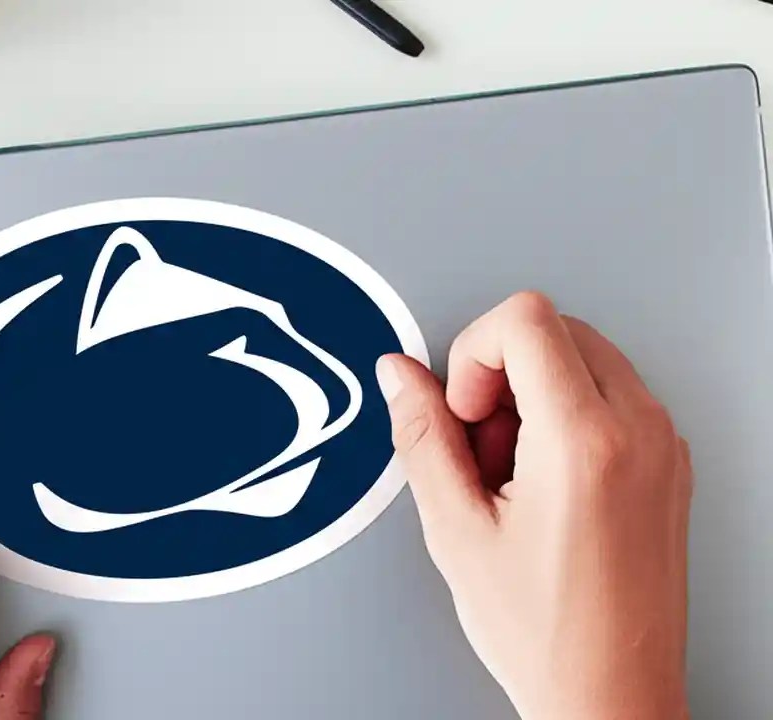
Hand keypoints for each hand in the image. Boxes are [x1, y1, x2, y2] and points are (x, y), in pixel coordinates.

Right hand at [377, 293, 691, 719]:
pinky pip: (611, 396)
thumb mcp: (456, 531)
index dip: (473, 351)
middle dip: (500, 372)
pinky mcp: (668, 462)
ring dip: (532, 393)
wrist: (612, 696)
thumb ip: (423, 437)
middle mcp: (638, 430)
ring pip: (583, 357)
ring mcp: (662, 444)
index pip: (526, 319)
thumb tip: (401, 376)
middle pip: (556, 330)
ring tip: (511, 474)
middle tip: (481, 444)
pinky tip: (541, 484)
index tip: (464, 411)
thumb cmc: (546, 633)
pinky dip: (566, 416)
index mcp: (584, 441)